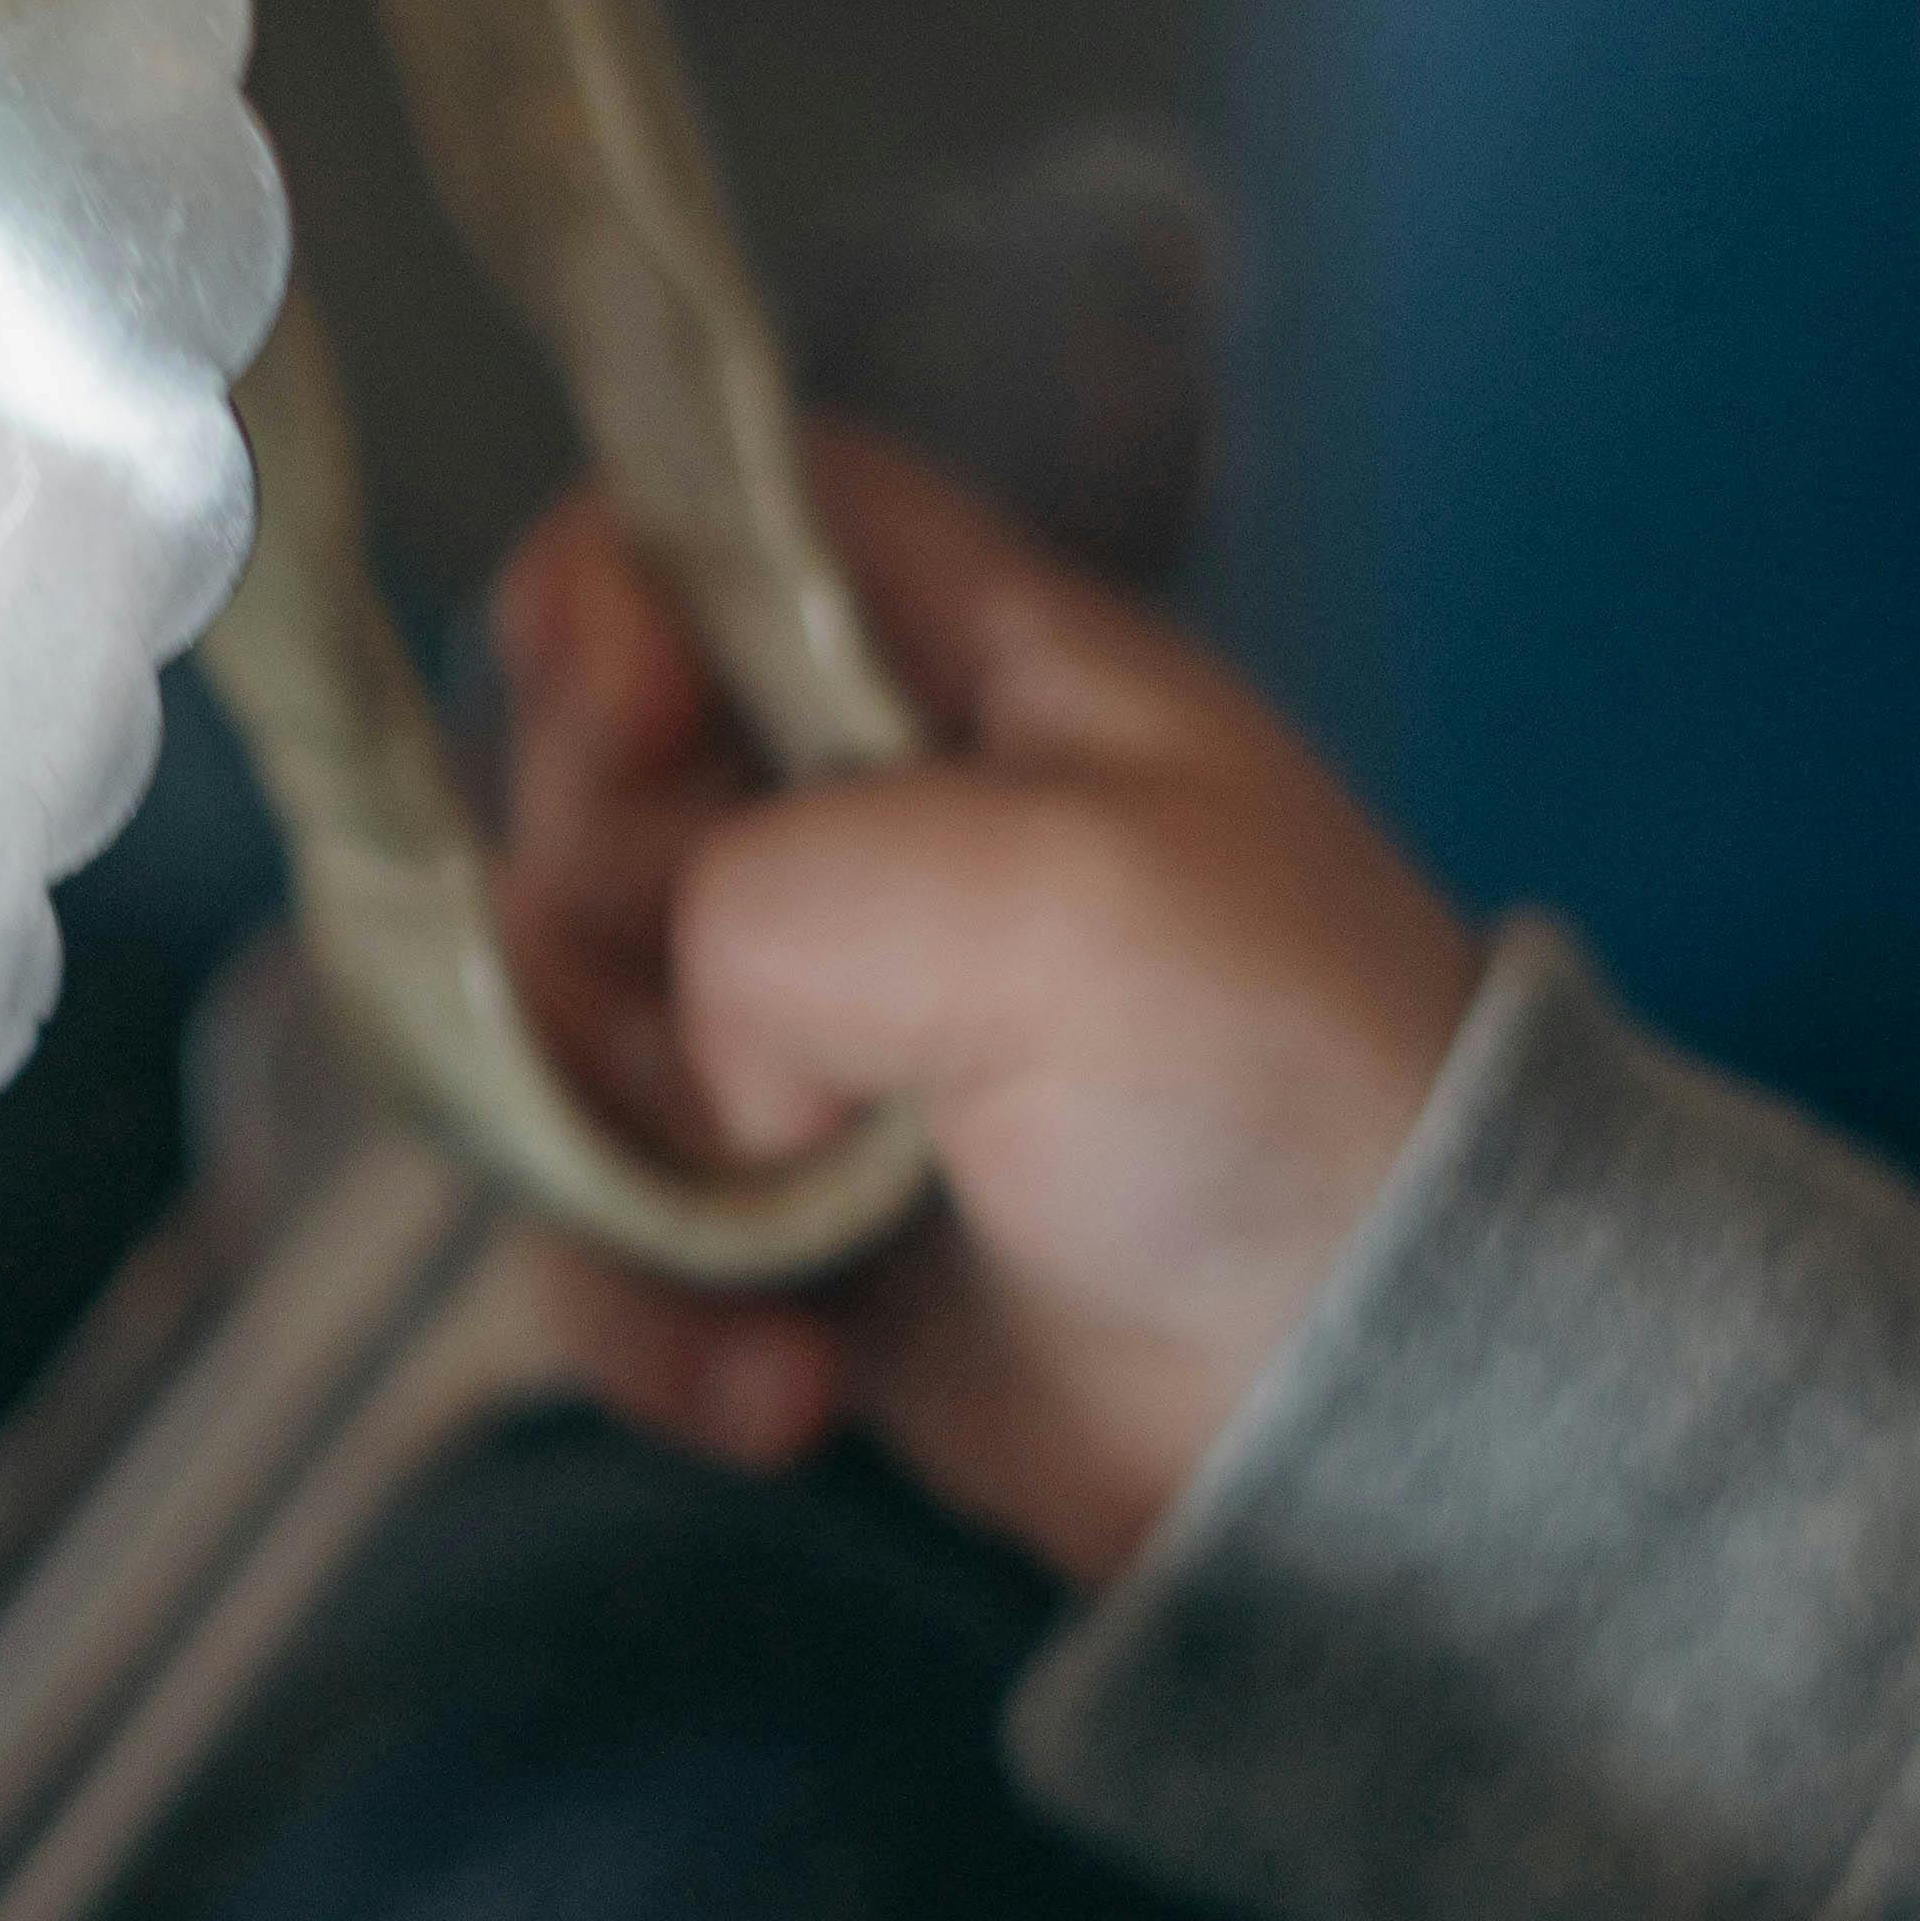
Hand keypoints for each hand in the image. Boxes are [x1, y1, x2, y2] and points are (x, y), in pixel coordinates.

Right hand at [495, 427, 1485, 1580]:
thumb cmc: (1265, 1085)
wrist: (1379, 1396)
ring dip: (619, 1155)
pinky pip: (587, 1242)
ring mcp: (797, 1034)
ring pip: (540, 1026)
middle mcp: (854, 828)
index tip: (645, 720)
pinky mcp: (768, 1225)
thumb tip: (699, 1065)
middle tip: (751, 1038)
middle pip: (571, 788)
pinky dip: (655, 1326)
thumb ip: (768, 896)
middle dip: (605, 925)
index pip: (703, 524)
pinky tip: (791, 1386)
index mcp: (959, 668)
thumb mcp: (1044, 894)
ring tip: (789, 1245)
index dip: (612, 591)